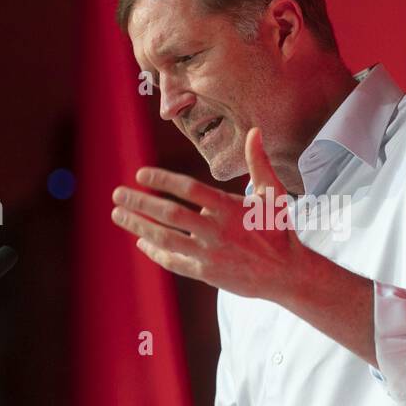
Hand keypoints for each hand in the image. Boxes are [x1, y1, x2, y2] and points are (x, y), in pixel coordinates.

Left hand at [110, 126, 309, 303]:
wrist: (287, 274)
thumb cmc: (278, 230)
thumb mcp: (272, 194)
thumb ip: (259, 163)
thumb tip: (255, 131)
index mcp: (230, 208)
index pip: (189, 189)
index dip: (162, 180)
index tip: (141, 174)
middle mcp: (217, 231)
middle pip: (170, 214)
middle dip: (140, 203)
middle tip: (118, 194)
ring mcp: (210, 254)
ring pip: (166, 238)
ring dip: (138, 225)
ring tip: (118, 215)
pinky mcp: (206, 273)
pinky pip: (174, 262)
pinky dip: (155, 252)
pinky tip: (141, 241)